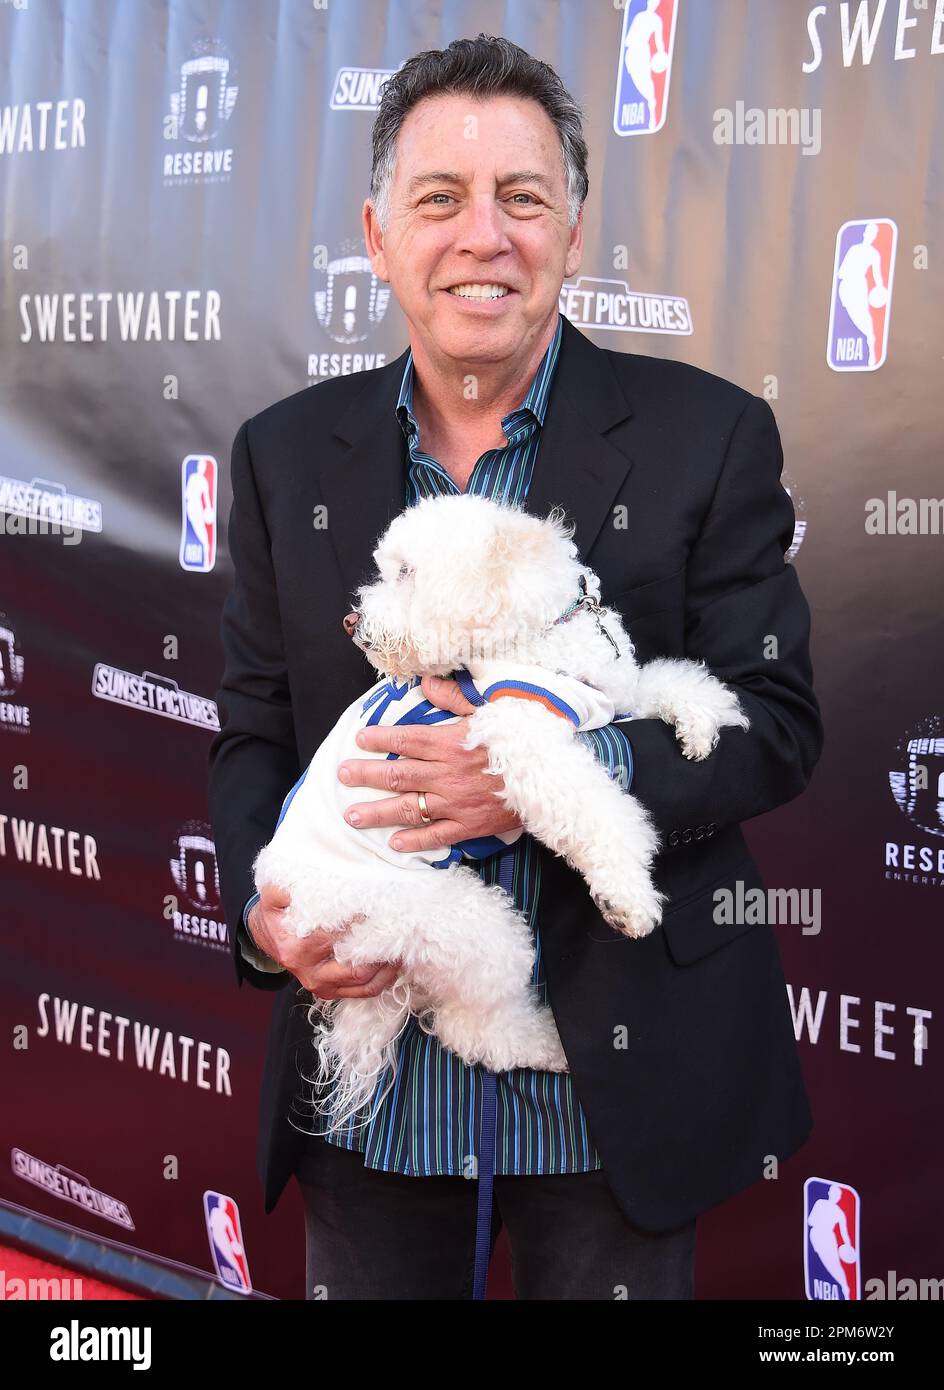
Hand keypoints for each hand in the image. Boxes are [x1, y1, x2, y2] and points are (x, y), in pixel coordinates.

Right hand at [247, 883, 401, 998]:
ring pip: (365, 983)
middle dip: (384, 951)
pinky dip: (382, 980)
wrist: (266, 938)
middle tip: (403, 932)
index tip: (385, 911)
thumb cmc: (276, 916)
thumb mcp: (273, 897)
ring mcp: (321, 986)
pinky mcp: (329, 992)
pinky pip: (363, 992)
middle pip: (358, 967)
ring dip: (388, 968)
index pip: (341, 937)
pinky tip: (394, 963)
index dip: (366, 925)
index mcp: (299, 948)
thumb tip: (291, 886)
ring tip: (404, 947)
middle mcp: (311, 971)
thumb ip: (281, 889)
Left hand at [336, 675, 523, 852]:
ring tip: (352, 815)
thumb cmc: (523, 740)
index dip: (379, 739)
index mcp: (450, 743)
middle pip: (397, 774)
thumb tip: (427, 685)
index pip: (405, 740)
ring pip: (407, 807)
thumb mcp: (492, 709)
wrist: (552, 778)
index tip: (359, 740)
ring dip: (377, 812)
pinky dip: (414, 841)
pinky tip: (394, 844)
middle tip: (342, 775)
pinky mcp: (468, 825)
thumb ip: (455, 698)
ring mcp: (455, 802)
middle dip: (365, 775)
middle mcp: (446, 774)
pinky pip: (435, 836)